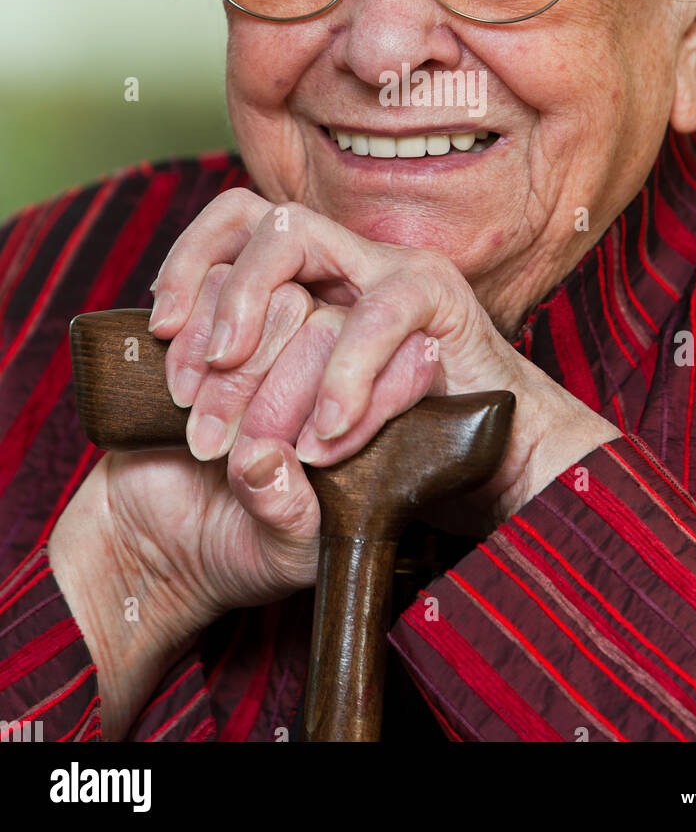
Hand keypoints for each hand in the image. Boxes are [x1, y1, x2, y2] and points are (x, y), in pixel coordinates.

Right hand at [50, 272, 443, 736]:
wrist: (157, 535)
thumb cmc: (240, 545)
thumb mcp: (278, 552)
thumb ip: (286, 513)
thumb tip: (264, 459)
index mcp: (370, 414)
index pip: (394, 368)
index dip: (360, 400)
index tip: (313, 454)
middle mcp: (335, 361)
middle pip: (331, 329)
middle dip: (279, 397)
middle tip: (235, 454)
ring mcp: (279, 329)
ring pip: (280, 299)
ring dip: (234, 374)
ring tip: (203, 441)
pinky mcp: (222, 312)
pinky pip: (220, 285)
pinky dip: (196, 340)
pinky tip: (180, 393)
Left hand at [150, 190, 621, 531]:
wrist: (495, 469)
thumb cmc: (394, 450)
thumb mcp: (299, 431)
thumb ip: (251, 404)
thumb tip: (185, 390)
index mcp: (316, 279)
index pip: (237, 225)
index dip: (187, 265)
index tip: (159, 335)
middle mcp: (350, 259)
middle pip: (258, 221)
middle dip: (212, 296)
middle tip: (192, 385)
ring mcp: (393, 268)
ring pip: (298, 239)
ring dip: (254, 312)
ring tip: (247, 407)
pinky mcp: (439, 298)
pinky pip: (377, 315)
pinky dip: (343, 377)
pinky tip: (325, 436)